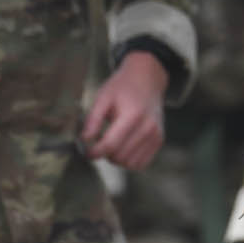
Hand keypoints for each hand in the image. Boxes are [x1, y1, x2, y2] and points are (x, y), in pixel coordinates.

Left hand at [81, 51, 168, 169]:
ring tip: (112, 144)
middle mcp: (147, 127)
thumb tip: (84, 140)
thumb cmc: (123, 87)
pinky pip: (141, 163)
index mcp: (132, 115)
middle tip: (99, 143)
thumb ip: (92, 120)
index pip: (110, 145)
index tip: (87, 151)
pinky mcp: (159, 140)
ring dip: (117, 159)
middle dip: (105, 154)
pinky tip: (123, 147)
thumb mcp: (103, 97)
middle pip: (119, 157)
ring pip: (130, 164)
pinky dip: (129, 160)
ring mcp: (155, 135)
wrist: (147, 79)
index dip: (94, 152)